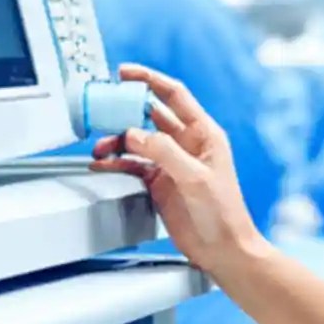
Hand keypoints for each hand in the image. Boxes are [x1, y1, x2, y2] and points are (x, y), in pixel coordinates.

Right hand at [89, 64, 266, 274]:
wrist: (223, 250)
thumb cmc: (223, 214)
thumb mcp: (195, 178)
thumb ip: (164, 152)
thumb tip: (134, 133)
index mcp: (204, 134)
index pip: (174, 95)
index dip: (150, 80)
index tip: (125, 73)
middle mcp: (187, 144)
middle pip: (151, 115)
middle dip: (126, 109)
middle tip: (102, 108)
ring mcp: (172, 163)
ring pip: (138, 140)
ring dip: (118, 140)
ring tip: (100, 147)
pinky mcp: (160, 182)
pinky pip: (134, 164)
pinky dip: (117, 162)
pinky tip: (103, 164)